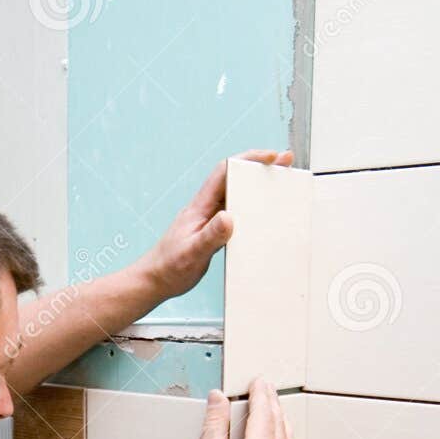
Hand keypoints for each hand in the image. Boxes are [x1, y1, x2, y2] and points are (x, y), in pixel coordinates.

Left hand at [141, 149, 294, 299]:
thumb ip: (211, 236)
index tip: (270, 158)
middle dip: (259, 168)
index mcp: (200, 207)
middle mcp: (205, 208)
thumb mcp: (192, 253)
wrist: (155, 281)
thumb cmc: (168, 268)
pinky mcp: (213, 231)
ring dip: (257, 187)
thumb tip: (229, 217)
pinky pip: (236, 212)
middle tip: (284, 164)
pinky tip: (263, 214)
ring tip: (280, 184)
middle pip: (234, 178)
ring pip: (237, 194)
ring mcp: (209, 218)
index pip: (224, 172)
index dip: (248, 159)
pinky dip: (252, 208)